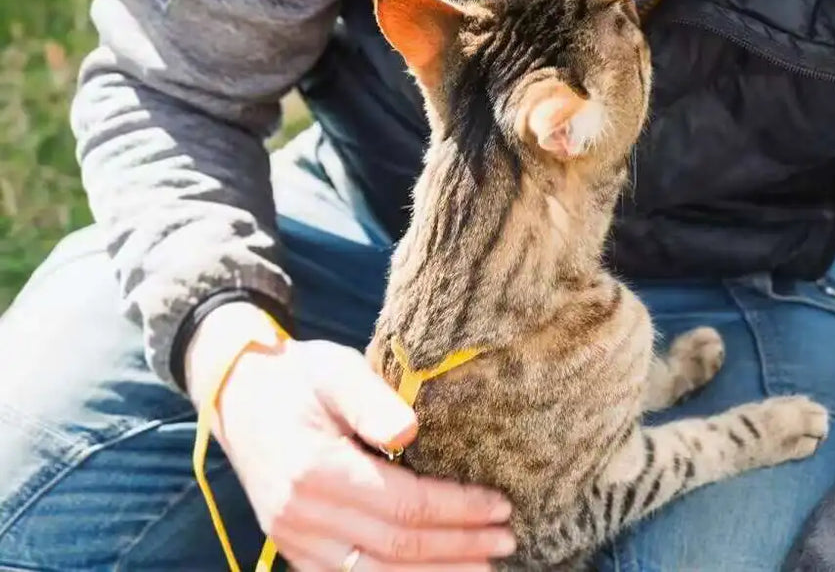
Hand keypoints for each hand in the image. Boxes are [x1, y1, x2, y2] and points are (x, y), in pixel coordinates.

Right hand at [185, 302, 515, 570]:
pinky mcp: (292, 548)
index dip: (457, 510)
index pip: (404, 504)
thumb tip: (409, 431)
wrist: (239, 396)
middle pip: (396, 548)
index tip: (500, 505)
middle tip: (507, 540)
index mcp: (315, 469)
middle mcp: (301, 514)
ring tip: (483, 566)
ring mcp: (292, 538)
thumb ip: (372, 399)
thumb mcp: (336, 370)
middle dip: (458, 548)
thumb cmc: (299, 377)